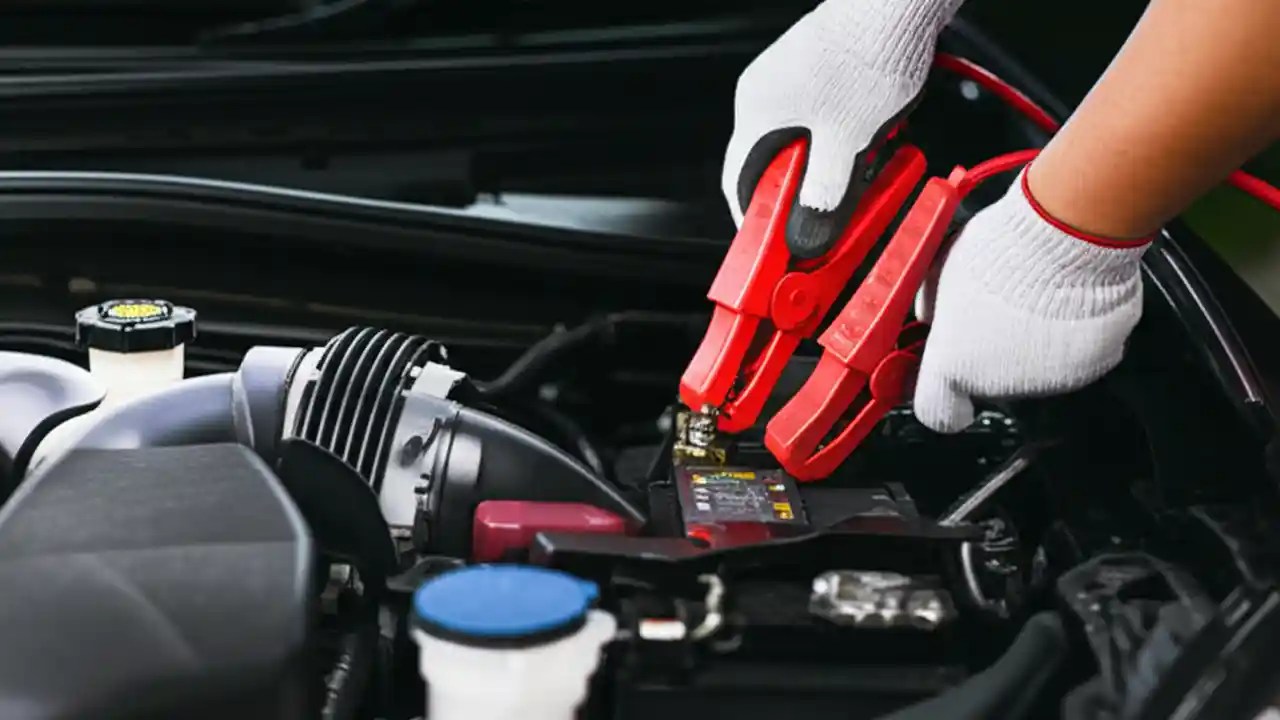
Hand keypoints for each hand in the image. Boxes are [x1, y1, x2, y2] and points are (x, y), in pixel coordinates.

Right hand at [723, 0, 961, 256]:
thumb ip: (824, 195)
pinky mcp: (822, 71)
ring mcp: (794, 79)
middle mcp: (767, 93)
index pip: (739, 183)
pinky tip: (869, 148)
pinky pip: (822, 122)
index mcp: (759, 111)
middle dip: (801, 197)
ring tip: (859, 179)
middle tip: (823, 222)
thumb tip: (808, 235)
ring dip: (827, 170)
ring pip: (802, 145)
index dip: (754, 223)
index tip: (771, 250)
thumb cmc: (870, 52)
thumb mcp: (848, 143)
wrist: (899, 3)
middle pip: (773, 166)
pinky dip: (841, 144)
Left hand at [912, 169, 1151, 432]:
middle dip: (989, 354)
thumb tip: (931, 317)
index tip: (944, 372)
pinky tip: (1066, 299)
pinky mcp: (1094, 365)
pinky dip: (1073, 334)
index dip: (942, 392)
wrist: (1067, 236)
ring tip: (1034, 296)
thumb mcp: (936, 274)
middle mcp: (1000, 385)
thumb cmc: (1000, 249)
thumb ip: (930, 309)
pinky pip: (1078, 354)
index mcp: (953, 368)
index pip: (938, 413)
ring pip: (1035, 370)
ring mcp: (1051, 380)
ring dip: (1032, 342)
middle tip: (995, 310)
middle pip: (989, 384)